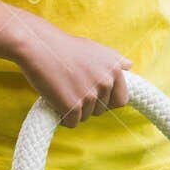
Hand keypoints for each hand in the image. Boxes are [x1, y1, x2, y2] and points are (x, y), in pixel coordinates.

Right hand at [15, 20, 131, 126]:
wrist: (40, 47)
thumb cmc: (65, 48)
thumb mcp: (96, 49)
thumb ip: (114, 61)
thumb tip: (129, 65)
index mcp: (115, 69)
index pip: (122, 100)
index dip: (107, 101)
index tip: (94, 96)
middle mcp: (106, 82)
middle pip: (102, 110)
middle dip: (89, 105)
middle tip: (73, 90)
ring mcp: (90, 94)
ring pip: (87, 117)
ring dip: (75, 110)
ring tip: (63, 92)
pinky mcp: (73, 105)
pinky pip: (72, 123)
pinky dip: (64, 118)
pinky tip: (56, 103)